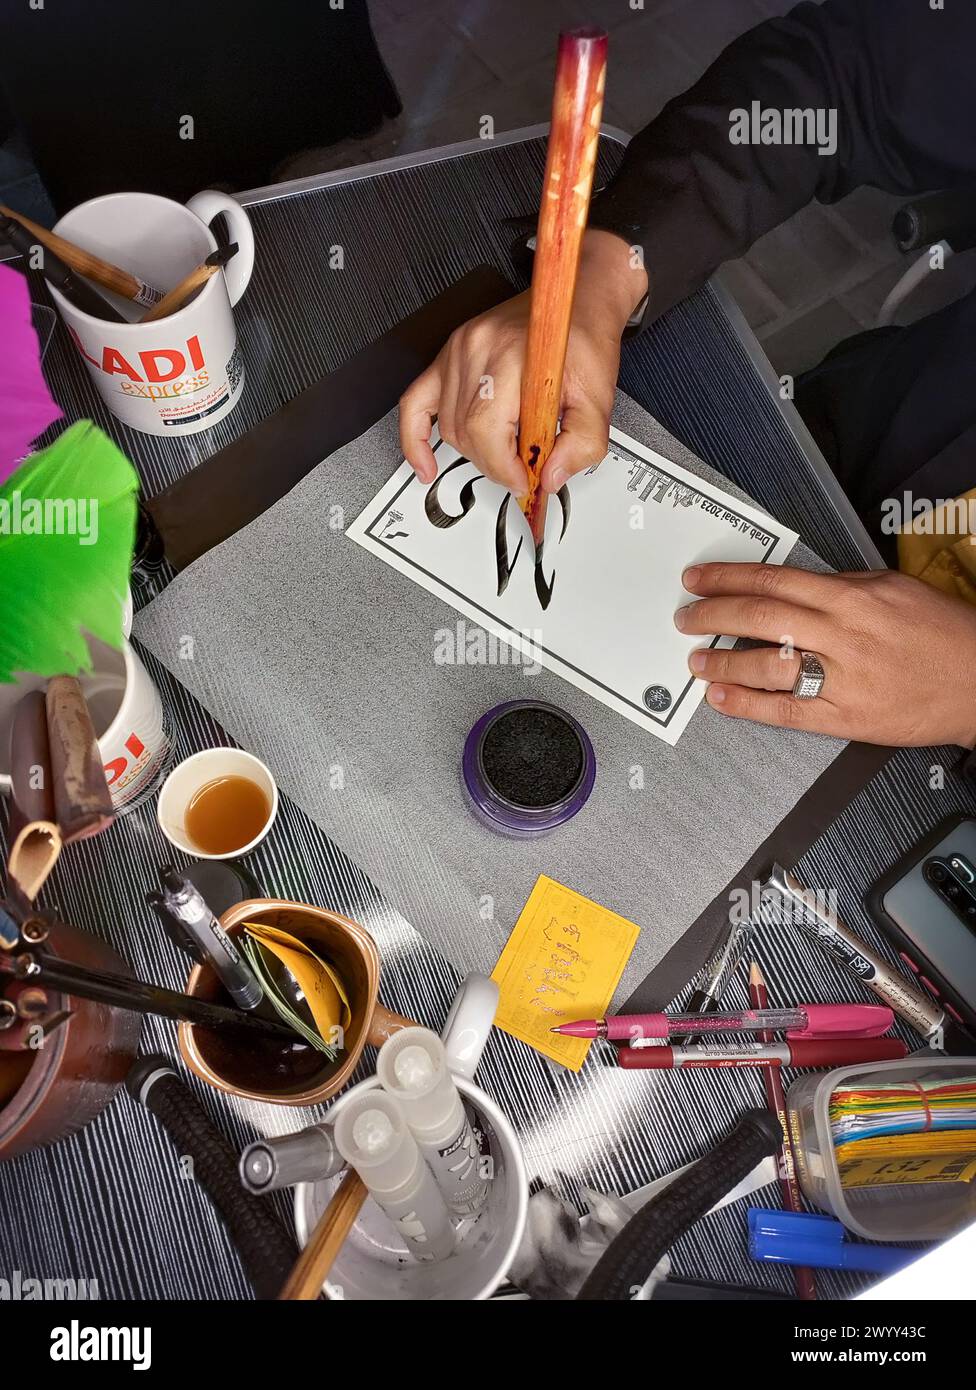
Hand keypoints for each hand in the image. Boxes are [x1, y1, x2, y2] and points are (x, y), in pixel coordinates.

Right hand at [398, 230, 646, 493]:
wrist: (574, 299)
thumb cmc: (583, 339)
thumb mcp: (600, 399)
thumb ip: (583, 444)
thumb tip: (551, 477)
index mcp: (512, 356)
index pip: (486, 430)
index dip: (503, 467)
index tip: (524, 479)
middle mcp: (478, 349)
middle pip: (466, 433)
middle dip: (495, 463)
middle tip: (523, 467)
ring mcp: (458, 349)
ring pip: (449, 427)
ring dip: (475, 451)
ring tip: (506, 448)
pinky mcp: (449, 354)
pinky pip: (414, 403)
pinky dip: (415, 438)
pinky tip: (426, 464)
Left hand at [675, 563, 975, 747]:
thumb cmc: (942, 634)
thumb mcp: (892, 589)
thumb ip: (841, 586)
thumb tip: (794, 585)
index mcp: (852, 598)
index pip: (773, 579)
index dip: (727, 578)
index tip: (698, 580)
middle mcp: (843, 634)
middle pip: (760, 616)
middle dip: (713, 614)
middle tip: (685, 616)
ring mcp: (843, 677)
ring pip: (767, 663)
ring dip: (723, 659)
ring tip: (696, 658)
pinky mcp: (846, 716)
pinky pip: (785, 711)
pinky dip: (747, 703)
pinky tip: (721, 696)